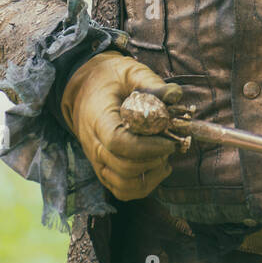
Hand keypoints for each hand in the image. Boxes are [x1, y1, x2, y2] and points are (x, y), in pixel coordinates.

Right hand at [60, 52, 177, 201]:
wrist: (85, 90)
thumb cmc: (109, 79)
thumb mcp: (130, 72)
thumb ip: (152, 82)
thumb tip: (176, 95)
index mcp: (98, 119)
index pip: (119, 143)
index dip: (148, 147)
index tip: (169, 140)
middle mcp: (93, 145)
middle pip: (124, 167)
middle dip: (154, 160)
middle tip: (172, 144)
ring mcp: (97, 161)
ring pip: (124, 185)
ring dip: (151, 175)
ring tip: (165, 156)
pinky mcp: (104, 170)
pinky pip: (123, 190)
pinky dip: (144, 186)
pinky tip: (158, 166)